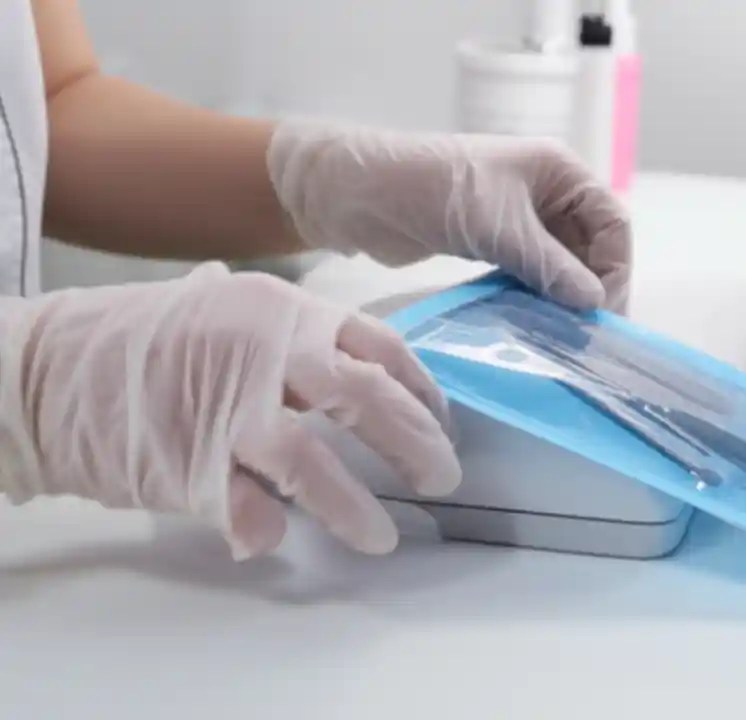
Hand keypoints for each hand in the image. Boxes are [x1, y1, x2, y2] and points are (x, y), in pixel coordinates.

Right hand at [0, 264, 458, 558]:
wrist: (38, 371)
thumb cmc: (132, 341)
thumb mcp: (215, 304)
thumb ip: (281, 328)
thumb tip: (345, 354)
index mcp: (279, 310)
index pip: (378, 344)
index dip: (420, 389)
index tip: (439, 421)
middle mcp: (262, 350)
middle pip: (365, 397)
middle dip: (415, 443)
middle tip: (441, 478)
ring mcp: (224, 408)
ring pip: (313, 460)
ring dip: (354, 505)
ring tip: (380, 535)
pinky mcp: (187, 464)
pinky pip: (246, 507)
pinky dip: (267, 527)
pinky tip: (273, 536)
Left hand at [267, 121, 631, 311]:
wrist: (356, 194)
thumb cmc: (430, 188)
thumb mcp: (498, 226)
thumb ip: (549, 265)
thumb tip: (594, 303)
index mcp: (558, 170)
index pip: (612, 222)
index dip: (616, 267)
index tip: (602, 313)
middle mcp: (548, 192)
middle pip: (594, 246)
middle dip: (594, 288)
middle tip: (589, 337)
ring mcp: (522, 219)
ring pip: (565, 265)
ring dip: (567, 298)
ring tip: (565, 339)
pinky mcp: (496, 244)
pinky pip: (534, 275)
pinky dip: (540, 299)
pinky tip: (538, 327)